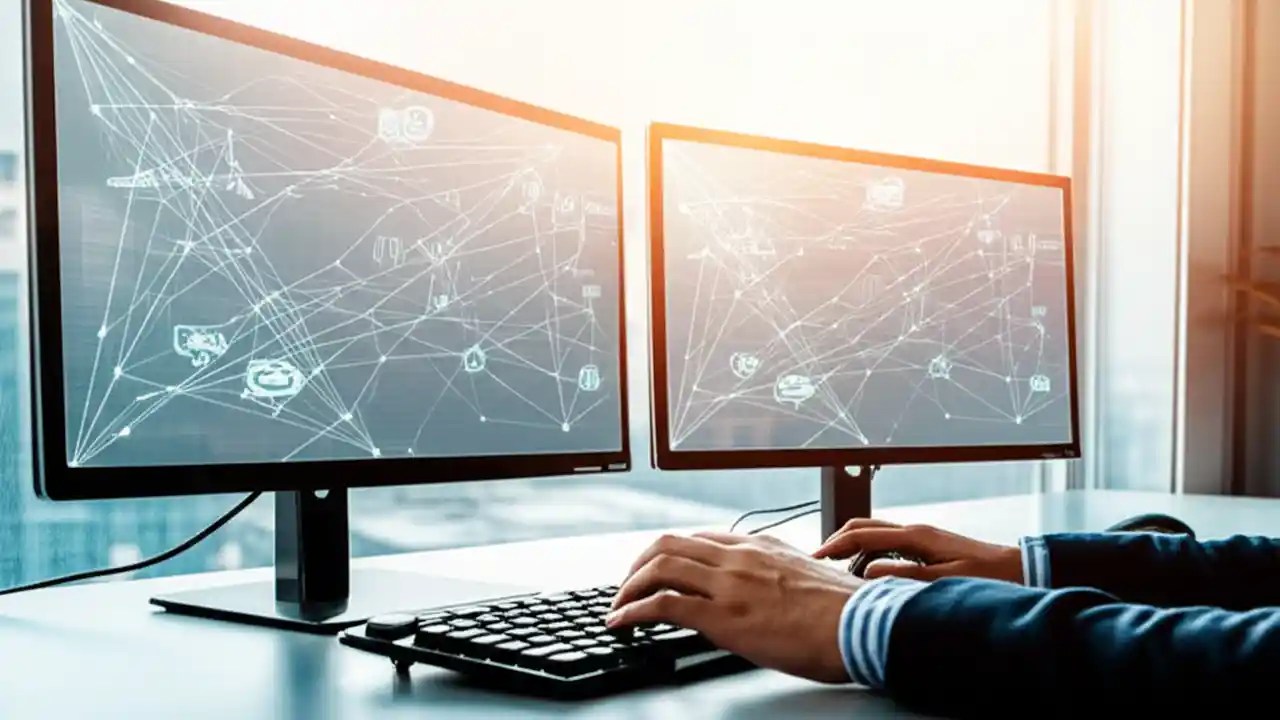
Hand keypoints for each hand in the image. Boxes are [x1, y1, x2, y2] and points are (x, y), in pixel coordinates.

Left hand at [606, 531, 864, 682]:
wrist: (864, 626)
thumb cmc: (846, 611)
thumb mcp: (806, 577)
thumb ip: (777, 576)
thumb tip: (764, 591)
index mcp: (760, 548)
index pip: (699, 539)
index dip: (670, 554)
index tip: (658, 571)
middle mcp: (739, 558)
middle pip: (669, 544)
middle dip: (638, 565)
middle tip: (628, 586)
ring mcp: (729, 585)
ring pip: (659, 566)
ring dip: (629, 586)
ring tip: (618, 606)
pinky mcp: (723, 617)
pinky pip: (663, 604)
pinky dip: (633, 611)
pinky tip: (622, 623)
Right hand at [813, 519, 1022, 583]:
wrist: (1021, 569)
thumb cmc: (989, 576)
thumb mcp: (944, 580)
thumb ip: (904, 576)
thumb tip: (866, 571)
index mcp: (916, 536)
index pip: (862, 535)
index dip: (834, 545)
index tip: (814, 558)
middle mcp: (916, 531)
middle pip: (864, 526)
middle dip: (837, 539)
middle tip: (817, 558)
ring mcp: (922, 537)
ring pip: (875, 533)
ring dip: (852, 545)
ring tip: (836, 566)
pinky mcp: (928, 546)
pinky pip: (888, 543)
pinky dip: (868, 551)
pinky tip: (866, 569)